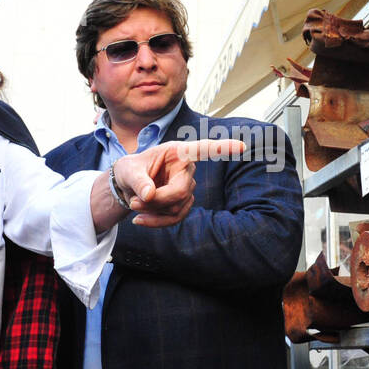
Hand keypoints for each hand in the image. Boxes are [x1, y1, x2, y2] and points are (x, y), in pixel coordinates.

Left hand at [113, 139, 245, 226]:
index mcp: (178, 152)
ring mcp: (187, 187)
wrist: (127, 187)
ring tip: (134, 205)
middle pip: (181, 191)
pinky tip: (140, 220)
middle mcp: (187, 169)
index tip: (241, 146)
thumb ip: (138, 181)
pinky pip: (174, 217)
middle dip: (157, 200)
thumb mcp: (128, 171)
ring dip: (153, 211)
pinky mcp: (183, 203)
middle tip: (135, 202)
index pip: (203, 149)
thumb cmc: (129, 171)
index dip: (223, 148)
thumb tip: (149, 195)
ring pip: (177, 207)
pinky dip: (156, 222)